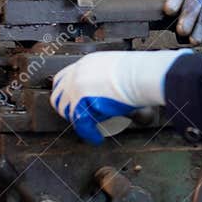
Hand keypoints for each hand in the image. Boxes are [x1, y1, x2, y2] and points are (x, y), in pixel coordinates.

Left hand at [50, 49, 190, 143]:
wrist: (142, 75)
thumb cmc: (138, 71)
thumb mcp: (117, 68)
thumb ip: (112, 77)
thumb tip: (118, 88)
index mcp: (86, 64)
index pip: (63, 78)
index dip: (65, 92)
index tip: (71, 101)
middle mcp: (77, 74)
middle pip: (58, 95)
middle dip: (65, 108)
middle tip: (78, 117)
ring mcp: (77, 89)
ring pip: (68, 111)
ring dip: (76, 121)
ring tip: (87, 127)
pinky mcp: (82, 104)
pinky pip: (81, 124)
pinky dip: (88, 134)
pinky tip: (96, 137)